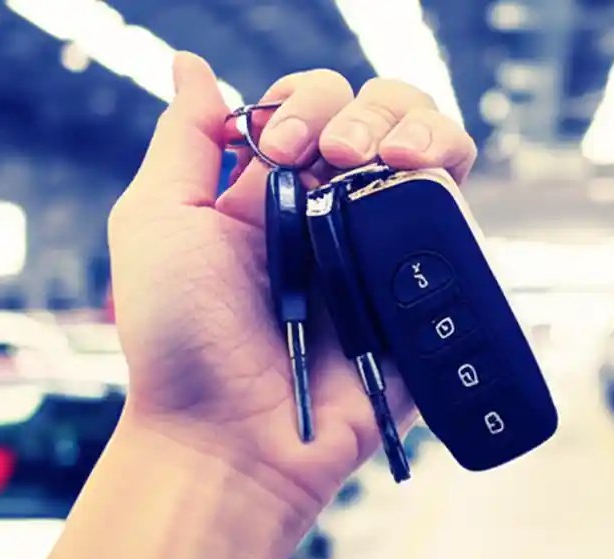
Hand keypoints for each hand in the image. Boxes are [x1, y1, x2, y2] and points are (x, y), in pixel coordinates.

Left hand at [106, 53, 477, 522]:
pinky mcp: (424, 291)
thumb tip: (192, 64)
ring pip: (431, 149)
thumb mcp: (156, 223)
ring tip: (393, 157)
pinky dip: (446, 179)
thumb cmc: (180, 343)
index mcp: (271, 191)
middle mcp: (333, 211)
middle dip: (366, 109)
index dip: (305, 104)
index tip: (282, 153)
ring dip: (419, 125)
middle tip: (336, 157)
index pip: (312, 103)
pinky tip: (419, 181)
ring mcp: (382, 250)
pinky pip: (457, 218)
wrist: (234, 439)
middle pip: (380, 112)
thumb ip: (184, 140)